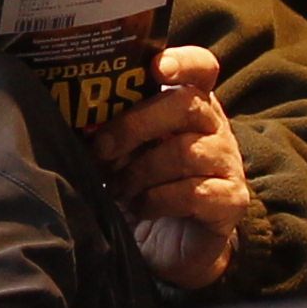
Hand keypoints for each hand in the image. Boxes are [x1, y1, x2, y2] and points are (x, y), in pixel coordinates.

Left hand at [105, 47, 262, 291]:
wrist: (170, 246)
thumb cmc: (143, 185)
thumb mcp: (126, 150)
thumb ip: (111, 126)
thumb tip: (75, 117)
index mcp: (191, 103)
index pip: (201, 67)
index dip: (182, 61)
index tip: (156, 68)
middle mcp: (215, 127)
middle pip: (185, 104)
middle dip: (135, 125)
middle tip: (102, 148)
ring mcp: (228, 163)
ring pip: (184, 152)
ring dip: (140, 171)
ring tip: (117, 187)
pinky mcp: (231, 201)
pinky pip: (192, 193)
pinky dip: (156, 200)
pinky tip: (139, 208)